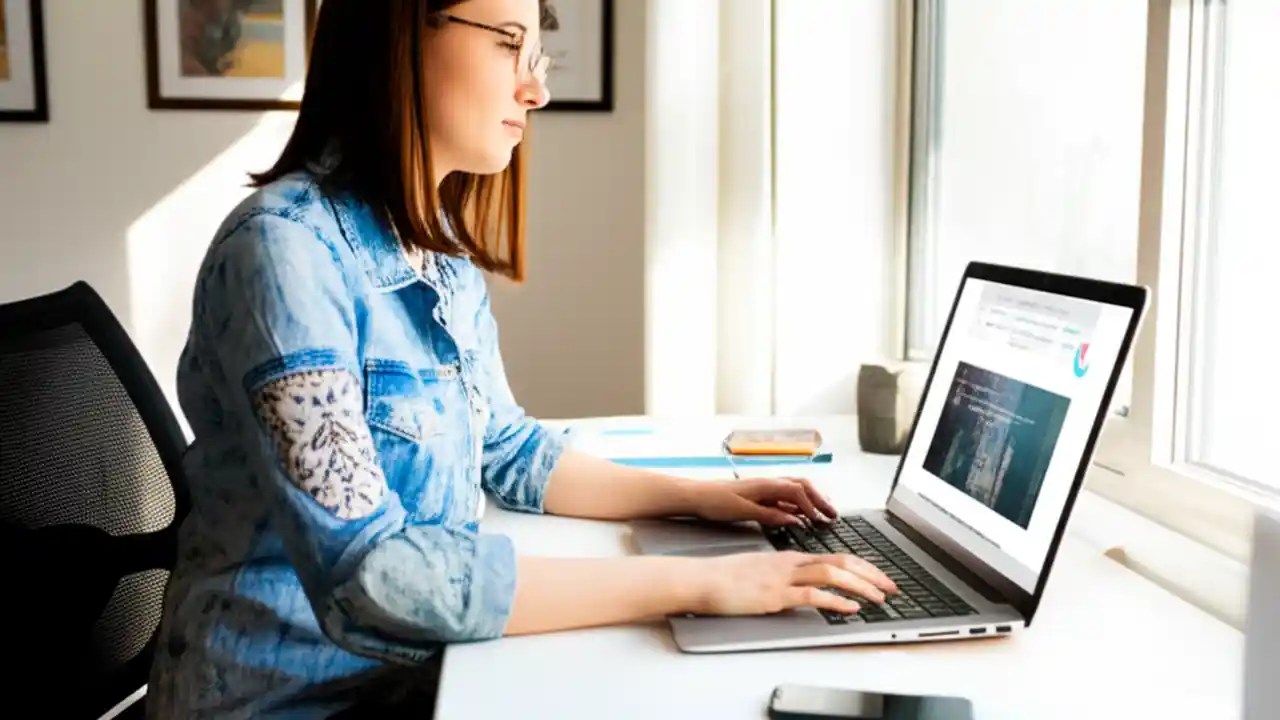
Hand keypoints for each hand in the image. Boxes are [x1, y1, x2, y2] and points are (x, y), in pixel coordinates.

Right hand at [686, 551, 897, 615]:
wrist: (701, 579)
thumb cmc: (724, 578)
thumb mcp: (760, 571)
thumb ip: (782, 575)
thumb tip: (800, 585)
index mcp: (789, 557)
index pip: (834, 556)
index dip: (862, 566)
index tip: (878, 577)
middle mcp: (790, 563)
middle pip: (841, 560)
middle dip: (871, 574)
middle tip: (891, 586)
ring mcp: (783, 578)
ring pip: (832, 573)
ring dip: (860, 586)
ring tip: (878, 598)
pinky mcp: (774, 595)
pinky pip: (812, 595)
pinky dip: (836, 601)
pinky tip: (849, 608)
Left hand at [691, 477, 839, 526]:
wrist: (694, 495)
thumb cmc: (714, 502)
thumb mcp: (742, 512)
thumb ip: (770, 515)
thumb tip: (795, 520)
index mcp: (766, 485)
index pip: (797, 492)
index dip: (812, 506)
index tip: (821, 521)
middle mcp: (768, 483)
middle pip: (802, 486)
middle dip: (820, 499)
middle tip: (833, 515)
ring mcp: (764, 488)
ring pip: (795, 490)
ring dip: (811, 500)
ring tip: (823, 514)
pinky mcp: (758, 495)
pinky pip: (784, 497)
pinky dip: (797, 505)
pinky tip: (801, 515)